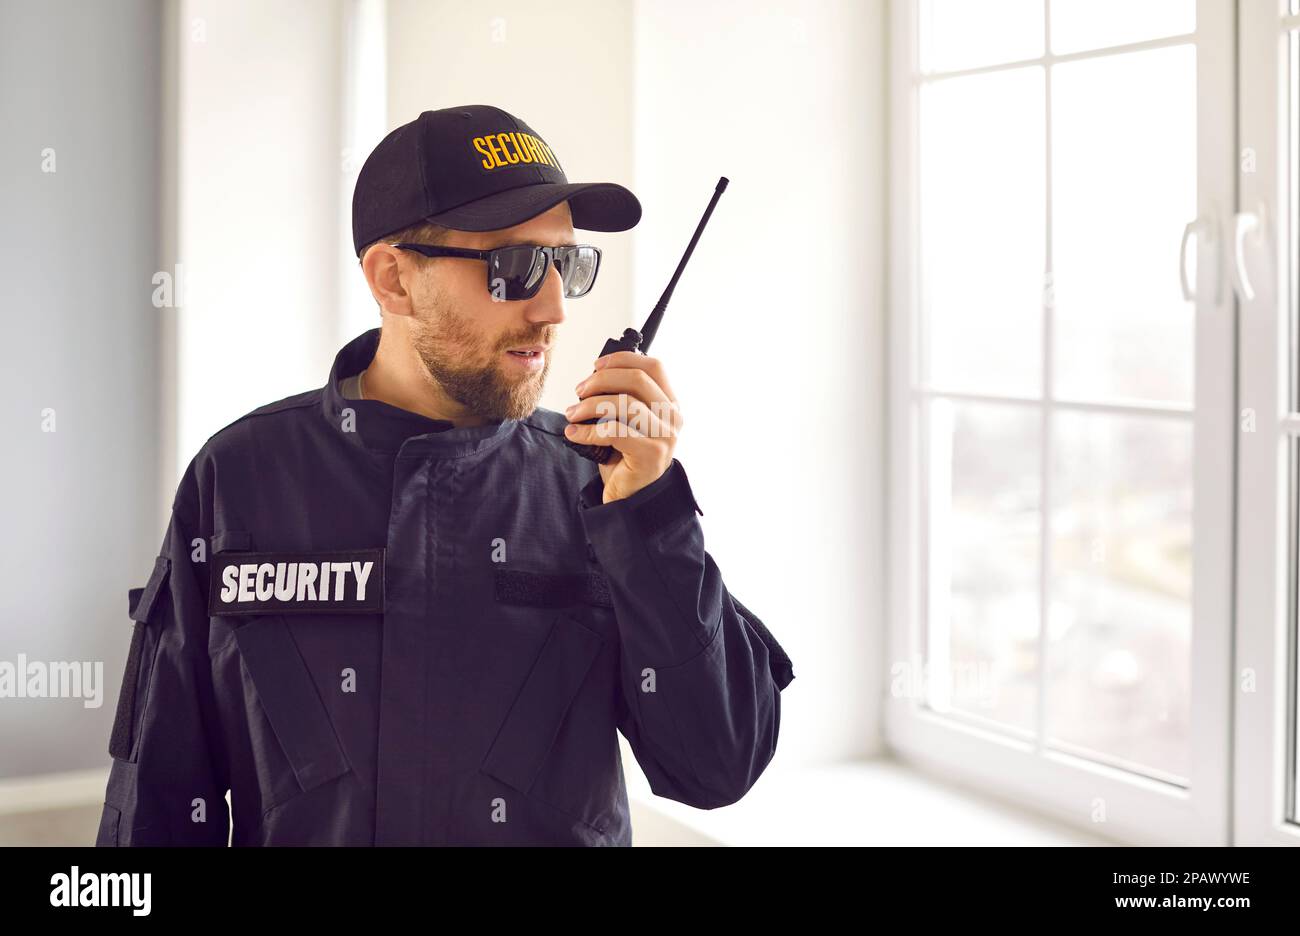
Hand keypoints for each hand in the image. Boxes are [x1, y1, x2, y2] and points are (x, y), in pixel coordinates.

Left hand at [563, 351, 683, 503]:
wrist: (631, 497)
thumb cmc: (626, 458)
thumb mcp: (628, 421)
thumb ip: (622, 398)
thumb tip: (593, 378)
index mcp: (669, 403)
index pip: (653, 366)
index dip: (622, 360)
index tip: (596, 366)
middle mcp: (672, 417)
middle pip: (637, 379)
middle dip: (601, 381)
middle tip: (579, 391)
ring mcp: (664, 436)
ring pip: (625, 403)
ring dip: (591, 405)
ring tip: (573, 414)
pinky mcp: (650, 454)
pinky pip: (615, 431)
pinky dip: (588, 430)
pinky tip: (574, 433)